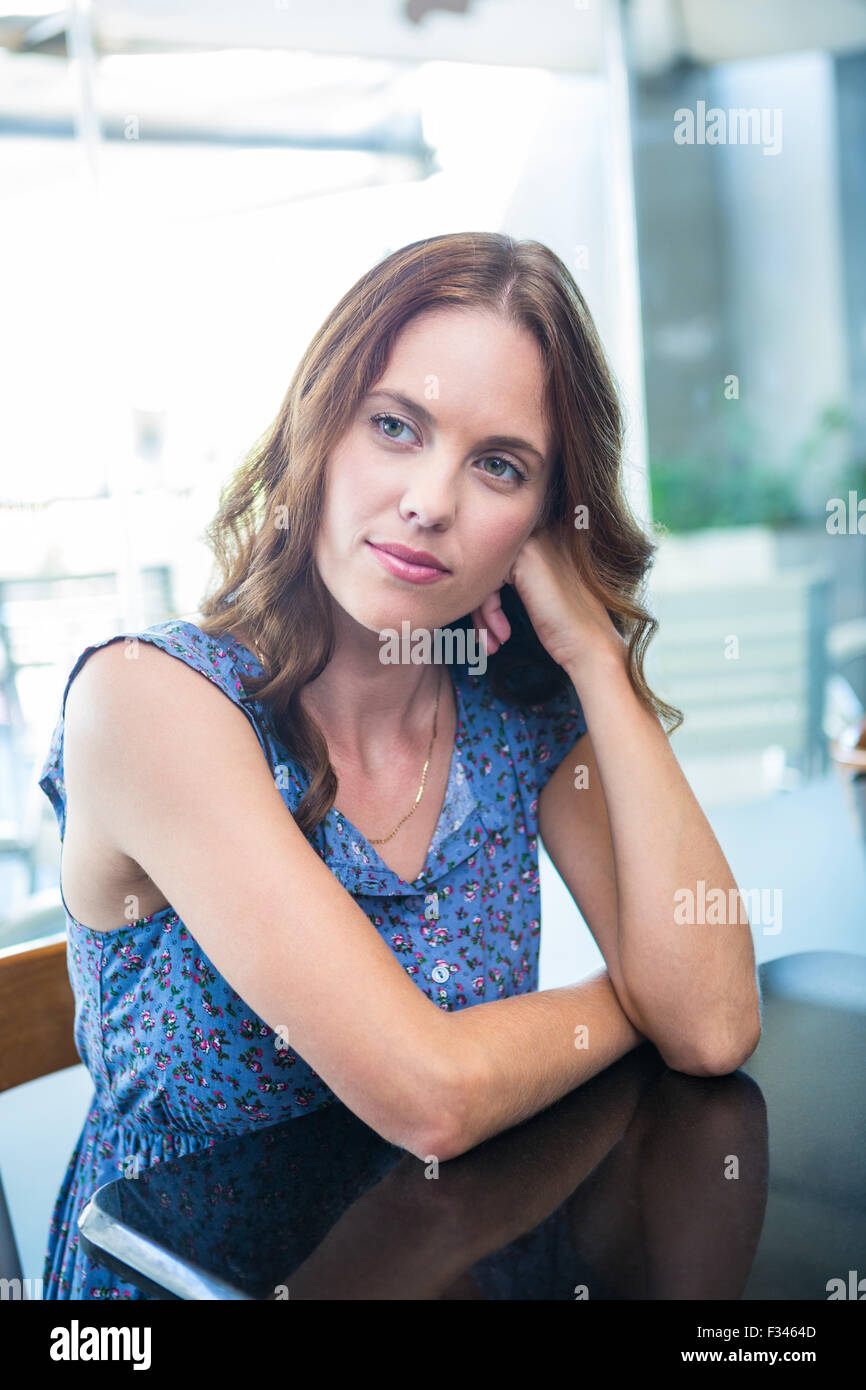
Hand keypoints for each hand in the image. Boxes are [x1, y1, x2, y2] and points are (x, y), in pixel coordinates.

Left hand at [468, 528, 625, 677]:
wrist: (590, 645)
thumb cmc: (569, 625)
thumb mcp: (542, 590)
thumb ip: (519, 573)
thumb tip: (474, 576)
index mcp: (550, 535)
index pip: (501, 558)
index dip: (491, 593)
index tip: (493, 626)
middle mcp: (543, 530)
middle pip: (490, 564)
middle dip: (484, 605)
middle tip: (486, 637)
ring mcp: (535, 541)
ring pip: (485, 573)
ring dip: (483, 613)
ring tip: (490, 642)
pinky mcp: (525, 558)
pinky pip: (486, 581)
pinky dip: (487, 612)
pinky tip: (500, 636)